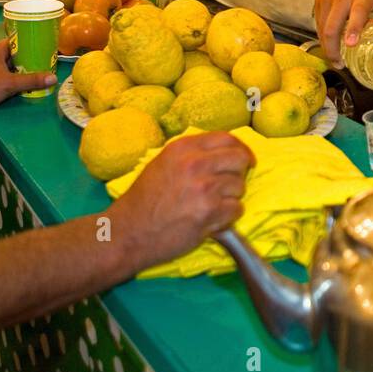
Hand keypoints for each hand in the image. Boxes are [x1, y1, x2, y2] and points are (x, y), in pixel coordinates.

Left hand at [0, 39, 55, 121]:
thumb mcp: (9, 84)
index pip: (15, 40)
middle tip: (43, 63)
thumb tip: (54, 78)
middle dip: (27, 59)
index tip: (42, 46)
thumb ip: (31, 81)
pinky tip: (18, 86)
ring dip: (18, 70)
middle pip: (12, 54)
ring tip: (34, 75)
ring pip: (6, 66)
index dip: (29, 42)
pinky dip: (10, 78)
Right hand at [109, 132, 253, 269]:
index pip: (226, 138)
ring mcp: (204, 188)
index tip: (244, 160)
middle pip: (240, 158)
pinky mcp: (210, 212)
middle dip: (240, 172)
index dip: (240, 149)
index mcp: (183, 148)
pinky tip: (211, 220)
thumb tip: (223, 153)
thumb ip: (191, 155)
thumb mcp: (162, 164)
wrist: (128, 233)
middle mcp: (195, 163)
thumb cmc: (143, 201)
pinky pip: (236, 209)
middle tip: (231, 185)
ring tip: (211, 206)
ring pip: (240, 186)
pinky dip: (228, 217)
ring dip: (231, 198)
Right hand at [312, 0, 372, 67]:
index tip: (350, 44)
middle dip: (332, 49)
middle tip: (340, 64)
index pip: (357, 13)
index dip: (353, 29)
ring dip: (326, 46)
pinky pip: (318, 23)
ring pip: (321, 28)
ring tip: (335, 59)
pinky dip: (322, 36)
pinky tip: (330, 44)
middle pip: (331, 26)